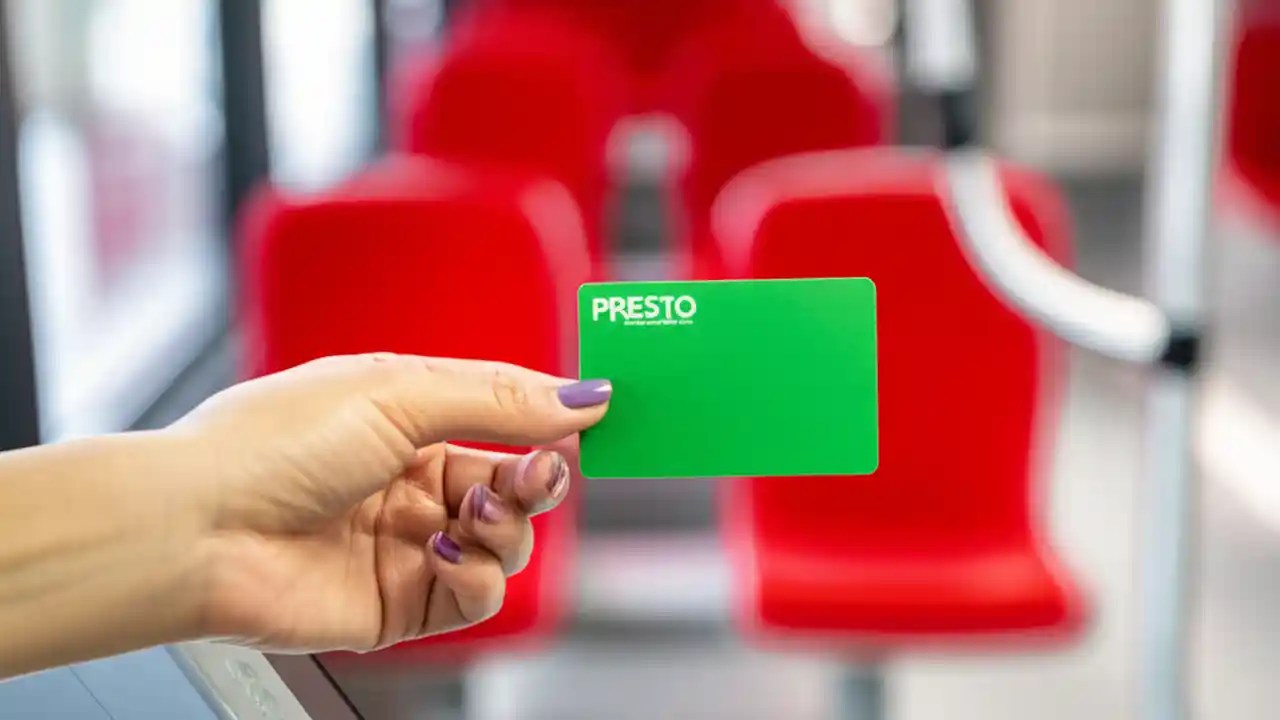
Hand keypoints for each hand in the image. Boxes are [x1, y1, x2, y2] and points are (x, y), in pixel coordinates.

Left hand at [172, 354, 610, 652]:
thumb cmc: (270, 445)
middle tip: (545, 471)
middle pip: (513, 482)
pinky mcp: (400, 603)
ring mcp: (406, 543)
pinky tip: (442, 552)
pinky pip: (476, 594)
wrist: (196, 530)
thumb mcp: (396, 394)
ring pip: (505, 541)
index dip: (550, 416)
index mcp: (403, 415)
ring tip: (473, 515)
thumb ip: (498, 399)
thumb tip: (580, 394)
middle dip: (539, 477)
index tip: (598, 416)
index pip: (501, 412)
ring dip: (508, 527)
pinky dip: (478, 576)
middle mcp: (408, 479)